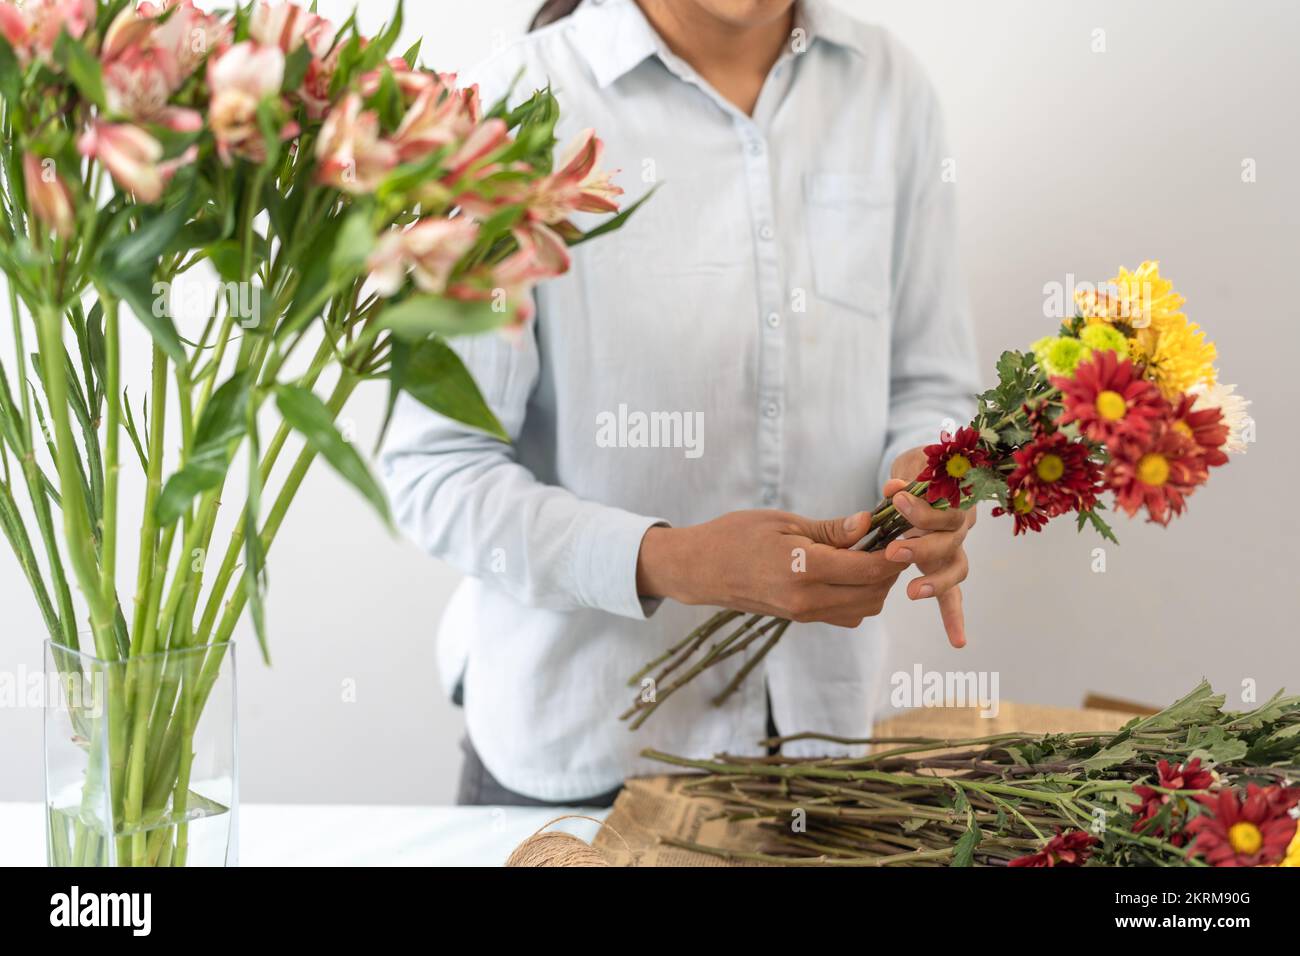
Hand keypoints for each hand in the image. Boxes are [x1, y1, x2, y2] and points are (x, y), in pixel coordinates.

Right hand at [637, 509, 907, 627]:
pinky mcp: (800, 618)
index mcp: (804, 569)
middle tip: (890, 540)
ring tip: (869, 554)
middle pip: (874, 594)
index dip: (895, 553)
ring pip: (864, 609)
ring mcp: (804, 614)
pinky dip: (858, 597)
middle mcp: (807, 599)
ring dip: (876, 585)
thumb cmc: (736, 536)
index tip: (904, 533)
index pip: (870, 569)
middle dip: (890, 569)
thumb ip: (830, 529)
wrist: (700, 569)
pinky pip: (845, 615)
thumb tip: (868, 523)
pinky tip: (849, 571)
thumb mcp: (784, 522)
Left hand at [882, 446, 975, 648]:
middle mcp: (961, 526)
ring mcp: (956, 548)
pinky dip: (954, 617)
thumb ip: (905, 477)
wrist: (931, 474)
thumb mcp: (912, 464)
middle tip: (893, 551)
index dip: (923, 506)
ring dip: (936, 583)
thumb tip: (893, 489)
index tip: (894, 499)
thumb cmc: (920, 468)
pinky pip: (954, 595)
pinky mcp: (946, 566)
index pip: (946, 506)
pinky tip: (957, 642)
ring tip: (911, 593)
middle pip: (950, 540)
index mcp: (956, 498)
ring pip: (956, 568)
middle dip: (922, 547)